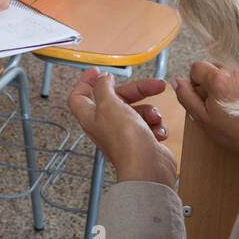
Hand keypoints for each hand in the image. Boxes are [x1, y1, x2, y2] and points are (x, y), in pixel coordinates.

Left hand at [68, 67, 177, 186]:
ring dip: (150, 112)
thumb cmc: (125, 140)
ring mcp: (124, 134)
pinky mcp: (142, 141)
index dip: (86, 82)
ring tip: (155, 118)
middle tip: (156, 85)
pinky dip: (156, 127)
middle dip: (138, 91)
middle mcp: (105, 125)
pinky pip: (150, 126)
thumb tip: (102, 78)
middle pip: (117, 99)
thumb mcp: (110, 104)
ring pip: (137, 112)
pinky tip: (158, 132)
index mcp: (91, 116)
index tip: (96, 71)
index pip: (79, 96)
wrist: (148, 167)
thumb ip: (103, 88)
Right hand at [174, 61, 238, 164]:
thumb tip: (177, 82)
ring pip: (228, 72)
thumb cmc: (236, 134)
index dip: (195, 82)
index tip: (202, 97)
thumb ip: (186, 97)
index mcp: (219, 80)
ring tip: (229, 104)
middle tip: (215, 103)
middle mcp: (236, 73)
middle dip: (209, 81)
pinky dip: (238, 87)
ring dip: (224, 83)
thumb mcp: (202, 118)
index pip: (196, 67)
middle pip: (213, 67)